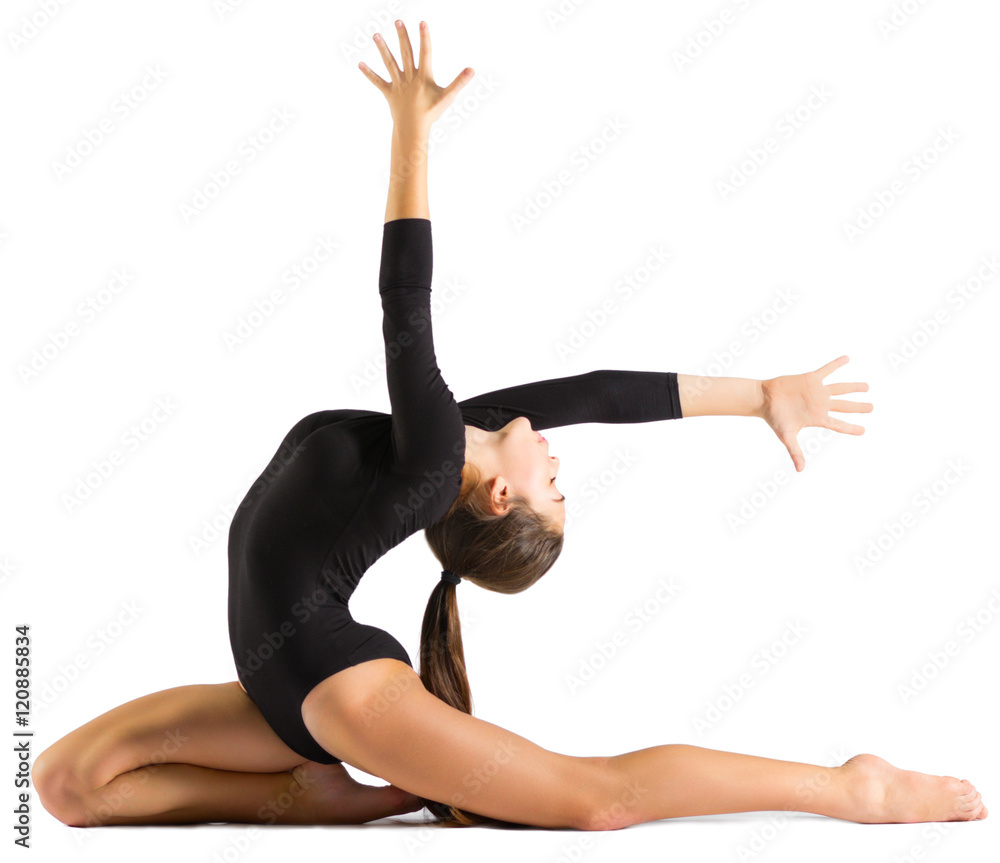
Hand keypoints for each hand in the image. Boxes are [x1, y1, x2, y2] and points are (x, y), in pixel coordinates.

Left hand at [359, 20, 473, 133]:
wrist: (413, 129)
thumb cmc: (431, 113)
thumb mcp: (447, 97)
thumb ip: (459, 82)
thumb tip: (472, 70)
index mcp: (423, 77)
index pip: (425, 53)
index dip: (424, 37)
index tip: (422, 22)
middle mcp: (409, 78)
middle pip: (405, 53)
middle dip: (402, 37)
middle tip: (398, 21)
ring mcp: (398, 85)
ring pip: (389, 63)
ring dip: (382, 48)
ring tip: (376, 34)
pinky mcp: (389, 93)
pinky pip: (378, 82)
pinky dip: (369, 74)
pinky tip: (360, 64)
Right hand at [759, 355, 871, 471]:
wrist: (764, 399)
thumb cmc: (774, 418)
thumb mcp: (786, 436)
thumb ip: (795, 452)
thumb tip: (800, 470)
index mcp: (817, 418)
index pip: (838, 424)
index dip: (851, 428)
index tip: (862, 431)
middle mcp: (820, 404)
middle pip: (844, 406)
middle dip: (858, 407)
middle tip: (871, 407)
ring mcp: (817, 391)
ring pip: (840, 389)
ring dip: (853, 387)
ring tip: (866, 387)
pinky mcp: (811, 379)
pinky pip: (826, 370)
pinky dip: (836, 364)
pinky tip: (847, 359)